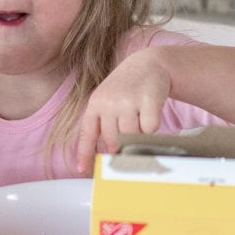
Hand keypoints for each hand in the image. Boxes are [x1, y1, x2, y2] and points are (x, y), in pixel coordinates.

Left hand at [75, 49, 174, 173]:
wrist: (149, 64)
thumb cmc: (126, 88)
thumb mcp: (107, 100)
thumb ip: (104, 124)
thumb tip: (108, 154)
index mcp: (95, 103)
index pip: (87, 133)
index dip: (84, 153)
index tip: (83, 170)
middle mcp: (109, 102)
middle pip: (113, 140)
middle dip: (120, 148)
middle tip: (128, 146)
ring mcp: (128, 101)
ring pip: (132, 136)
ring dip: (138, 137)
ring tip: (140, 124)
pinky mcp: (148, 101)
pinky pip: (150, 129)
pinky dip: (152, 128)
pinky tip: (150, 114)